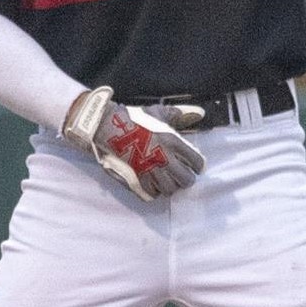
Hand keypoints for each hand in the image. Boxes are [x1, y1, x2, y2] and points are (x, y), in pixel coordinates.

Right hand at [60, 87, 205, 200]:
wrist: (108, 128)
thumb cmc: (134, 120)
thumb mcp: (158, 112)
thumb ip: (178, 114)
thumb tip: (196, 113)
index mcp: (173, 143)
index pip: (197, 163)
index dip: (197, 165)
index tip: (193, 165)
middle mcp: (165, 160)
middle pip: (186, 181)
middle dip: (185, 178)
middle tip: (180, 174)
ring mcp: (151, 172)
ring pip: (170, 190)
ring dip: (170, 186)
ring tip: (166, 179)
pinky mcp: (138, 180)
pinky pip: (153, 194)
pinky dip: (154, 190)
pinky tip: (152, 182)